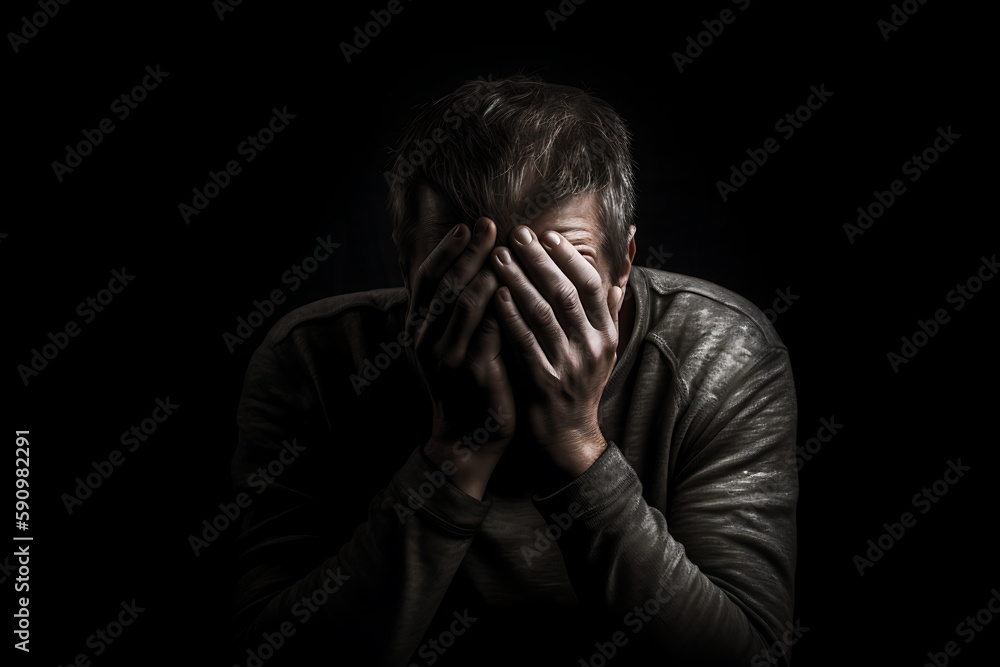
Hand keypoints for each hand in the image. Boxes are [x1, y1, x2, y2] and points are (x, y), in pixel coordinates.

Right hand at [405, 217, 514, 498]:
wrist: (468, 438)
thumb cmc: (467, 384)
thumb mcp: (451, 346)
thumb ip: (458, 311)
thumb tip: (478, 267)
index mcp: (419, 329)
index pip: (427, 278)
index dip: (446, 250)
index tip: (466, 226)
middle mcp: (426, 339)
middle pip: (445, 283)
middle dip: (468, 251)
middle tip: (488, 225)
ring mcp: (448, 355)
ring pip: (464, 302)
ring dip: (485, 270)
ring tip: (505, 248)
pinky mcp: (474, 371)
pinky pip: (489, 329)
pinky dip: (502, 305)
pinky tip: (518, 287)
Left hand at [491, 225, 622, 478]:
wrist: (569, 437)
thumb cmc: (579, 386)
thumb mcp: (603, 351)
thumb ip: (607, 314)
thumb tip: (618, 278)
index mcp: (606, 335)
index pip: (590, 286)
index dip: (569, 258)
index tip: (547, 235)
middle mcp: (592, 347)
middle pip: (565, 293)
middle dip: (539, 260)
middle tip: (517, 234)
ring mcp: (569, 366)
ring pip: (543, 314)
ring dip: (519, 281)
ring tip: (499, 257)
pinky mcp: (544, 383)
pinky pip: (525, 344)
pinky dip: (510, 317)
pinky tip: (495, 296)